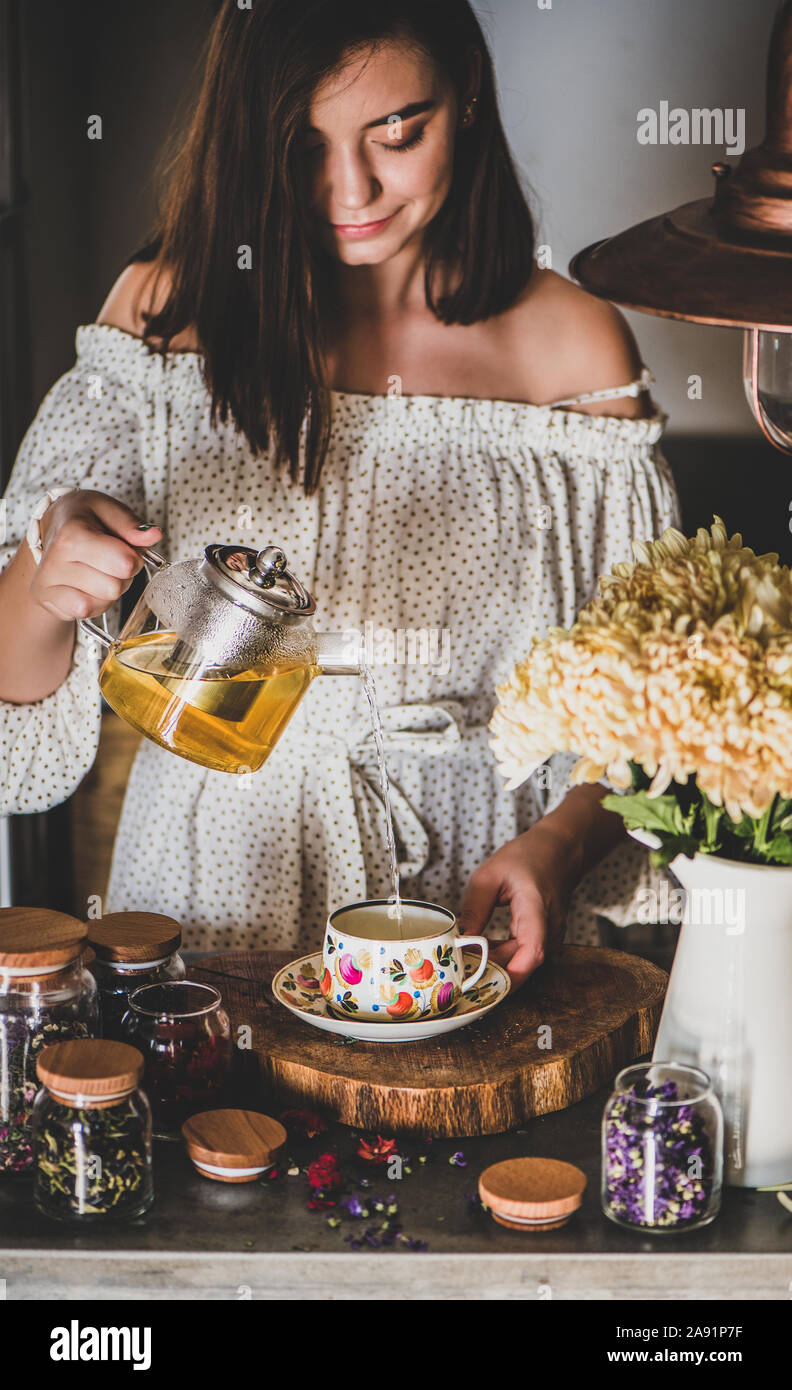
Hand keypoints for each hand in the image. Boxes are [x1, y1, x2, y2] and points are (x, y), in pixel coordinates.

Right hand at [30, 489, 161, 622]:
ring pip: (103, 602)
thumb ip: (131, 524)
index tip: (125, 548)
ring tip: (97, 569)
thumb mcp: (108, 508)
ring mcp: (48, 583)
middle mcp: (55, 560)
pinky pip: (87, 612)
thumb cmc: (83, 517)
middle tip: (109, 559)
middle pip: (115, 587)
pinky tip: (87, 584)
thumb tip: (153, 536)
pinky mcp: (47, 599)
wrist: (52, 527)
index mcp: (72, 533)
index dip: (134, 558)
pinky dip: (95, 602)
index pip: (123, 564)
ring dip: (109, 589)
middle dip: (122, 575)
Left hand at [458, 820, 581, 990]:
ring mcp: (551, 936)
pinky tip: (482, 948)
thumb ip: (474, 911)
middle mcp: (549, 928)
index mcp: (536, 907)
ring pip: (522, 962)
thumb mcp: (490, 876)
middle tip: (458, 969)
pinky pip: (524, 955)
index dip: (510, 974)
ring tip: (466, 954)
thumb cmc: (528, 857)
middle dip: (490, 972)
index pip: (532, 950)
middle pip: (522, 963)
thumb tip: (458, 942)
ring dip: (495, 964)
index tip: (483, 983)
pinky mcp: (546, 939)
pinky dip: (503, 956)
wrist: (560, 850)